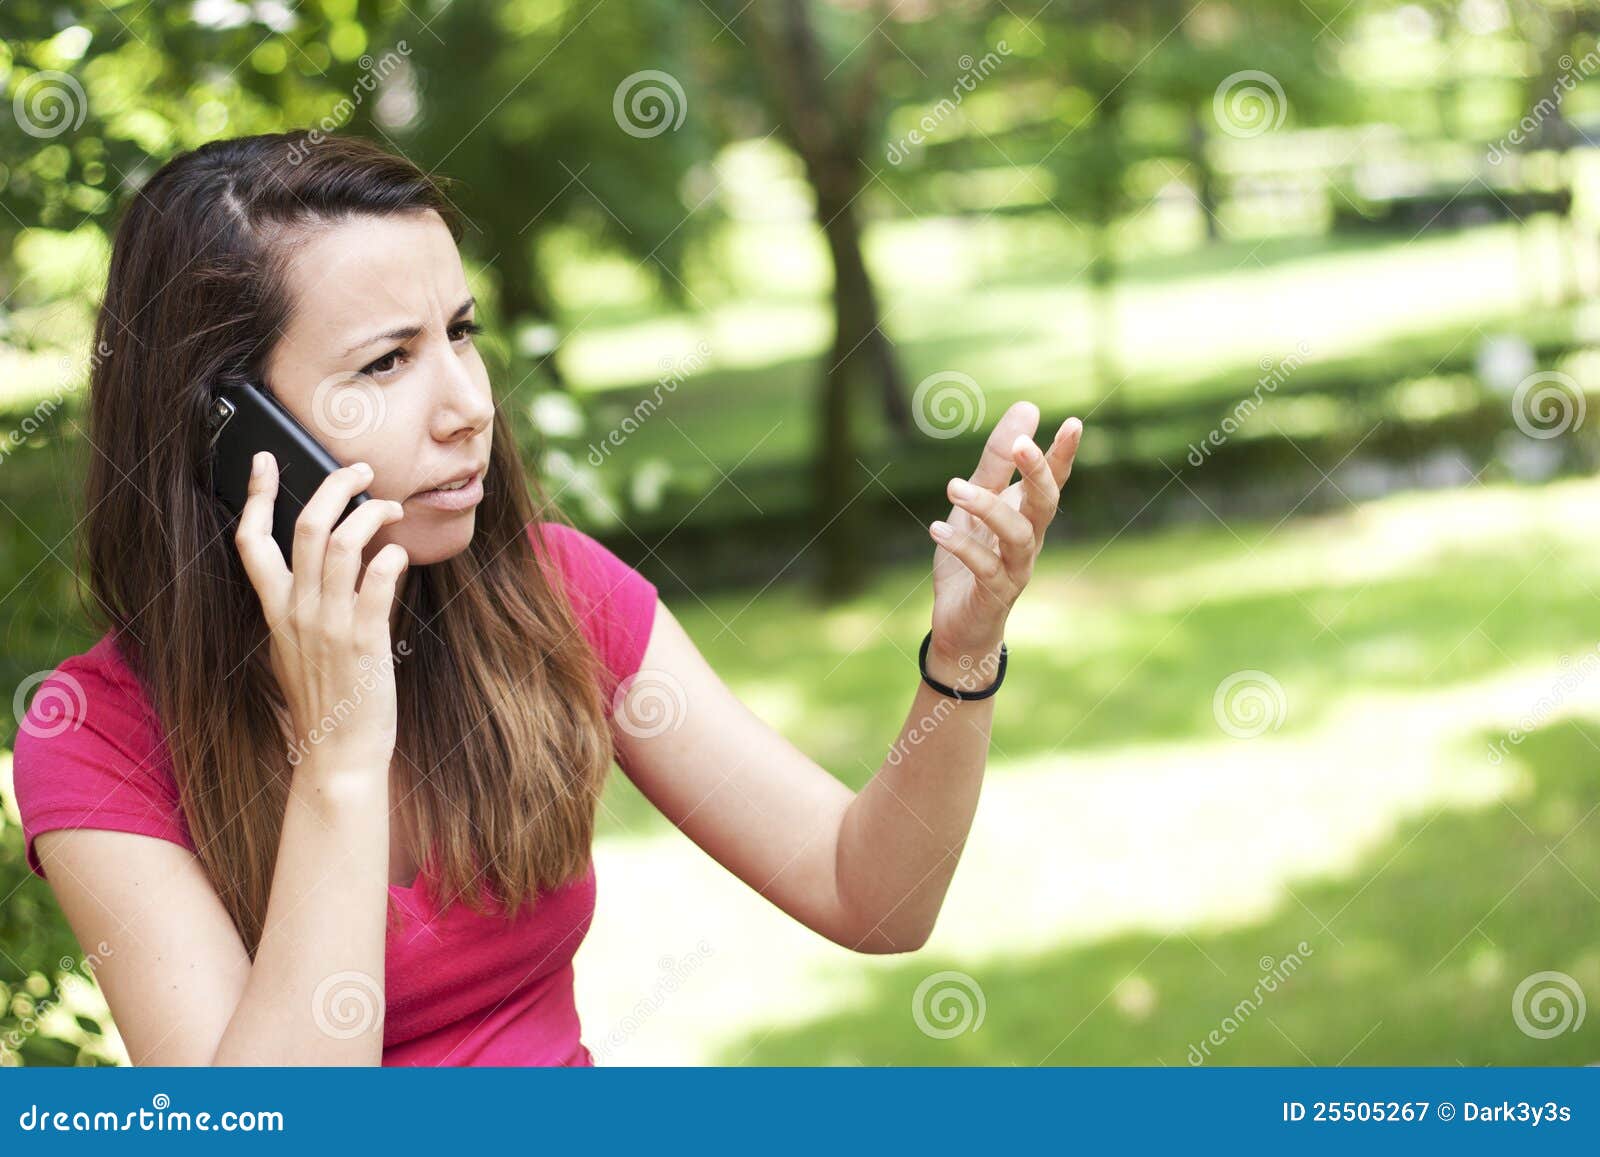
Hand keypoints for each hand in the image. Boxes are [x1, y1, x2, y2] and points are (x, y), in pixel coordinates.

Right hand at [233, 452, 409, 767]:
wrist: (337, 754)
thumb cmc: (325, 700)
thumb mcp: (298, 647)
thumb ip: (304, 607)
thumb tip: (328, 570)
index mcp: (276, 609)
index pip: (251, 541)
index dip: (255, 496)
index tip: (264, 461)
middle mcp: (297, 611)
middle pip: (307, 527)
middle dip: (334, 485)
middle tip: (362, 469)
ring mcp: (329, 625)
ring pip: (342, 545)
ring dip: (371, 515)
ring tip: (391, 508)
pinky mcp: (364, 642)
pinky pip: (374, 586)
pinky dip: (388, 561)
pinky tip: (400, 554)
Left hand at [927, 401, 1081, 675]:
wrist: (963, 623)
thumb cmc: (973, 556)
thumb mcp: (977, 500)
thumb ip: (998, 460)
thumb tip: (1028, 406)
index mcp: (1028, 514)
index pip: (1052, 479)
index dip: (1063, 453)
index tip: (1074, 422)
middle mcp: (1030, 539)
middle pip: (1045, 504)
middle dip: (1038, 473)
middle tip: (1022, 445)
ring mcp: (1015, 568)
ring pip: (1016, 535)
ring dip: (987, 508)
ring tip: (954, 486)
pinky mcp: (994, 594)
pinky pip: (984, 567)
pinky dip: (962, 546)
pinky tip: (938, 528)